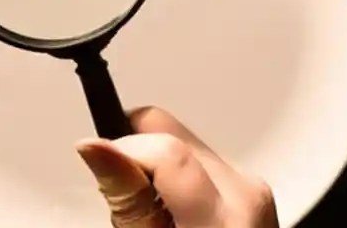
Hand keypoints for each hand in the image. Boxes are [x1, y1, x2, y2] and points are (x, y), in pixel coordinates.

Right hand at [76, 107, 279, 227]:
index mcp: (224, 216)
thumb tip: (96, 149)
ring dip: (156, 167)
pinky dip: (178, 176)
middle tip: (130, 207)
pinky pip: (201, 158)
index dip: (118, 147)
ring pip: (182, 139)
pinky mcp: (251, 187)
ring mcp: (252, 188)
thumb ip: (127, 202)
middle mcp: (245, 192)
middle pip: (169, 130)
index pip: (162, 145)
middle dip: (135, 155)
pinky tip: (176, 213)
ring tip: (155, 217)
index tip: (94, 160)